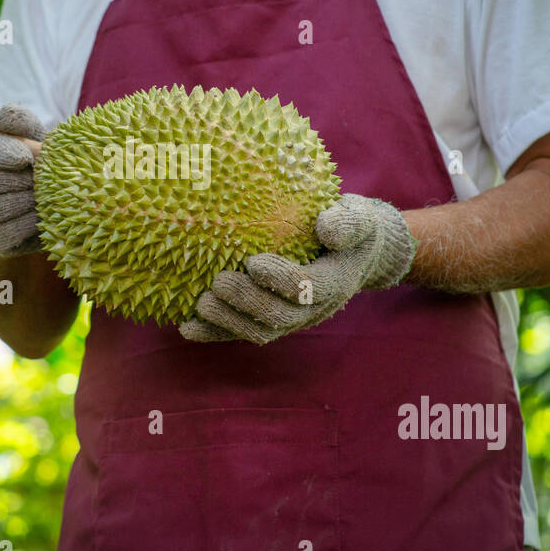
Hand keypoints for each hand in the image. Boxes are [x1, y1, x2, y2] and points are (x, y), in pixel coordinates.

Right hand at [0, 103, 45, 255]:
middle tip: (41, 177)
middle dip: (17, 180)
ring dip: (26, 200)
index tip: (25, 157)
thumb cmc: (33, 160)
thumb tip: (5, 117)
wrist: (44, 202)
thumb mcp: (28, 136)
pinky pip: (8, 232)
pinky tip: (43, 213)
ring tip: (45, 192)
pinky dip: (30, 222)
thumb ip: (18, 121)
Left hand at [179, 193, 416, 344]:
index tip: (253, 262)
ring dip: (228, 322)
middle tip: (219, 282)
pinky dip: (216, 334)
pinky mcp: (273, 323)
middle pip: (279, 317)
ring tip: (201, 304)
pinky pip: (243, 332)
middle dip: (246, 303)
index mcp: (334, 282)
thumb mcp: (361, 217)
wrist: (356, 256)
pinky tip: (187, 327)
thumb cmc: (352, 229)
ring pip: (260, 332)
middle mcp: (313, 309)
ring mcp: (293, 320)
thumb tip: (325, 228)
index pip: (307, 289)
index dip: (280, 280)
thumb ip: (349, 221)